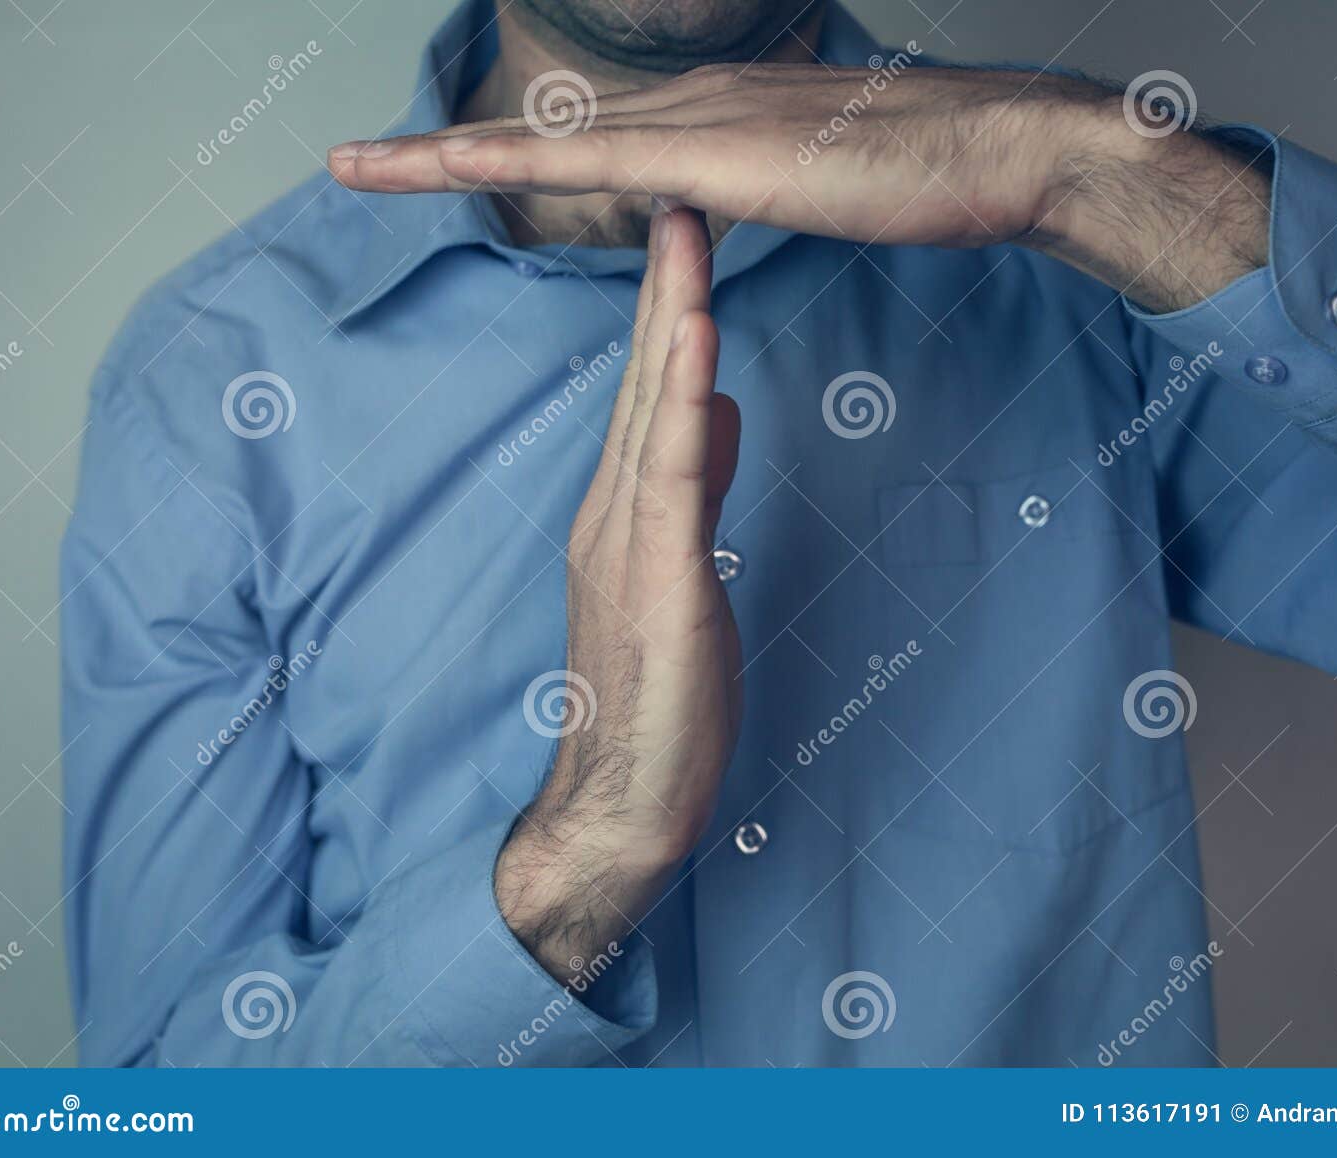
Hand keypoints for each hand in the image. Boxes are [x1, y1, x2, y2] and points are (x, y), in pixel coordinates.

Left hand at [329, 64, 1266, 309]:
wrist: (998, 152)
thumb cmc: (931, 178)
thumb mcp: (829, 186)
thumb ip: (773, 189)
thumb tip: (746, 202)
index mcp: (716, 120)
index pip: (596, 143)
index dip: (518, 154)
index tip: (453, 171)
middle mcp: (690, 106)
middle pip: (546, 131)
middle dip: (448, 149)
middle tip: (359, 163)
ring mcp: (697, 123)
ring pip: (542, 138)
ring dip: (444, 153)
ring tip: (359, 167)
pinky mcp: (714, 155)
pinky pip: (582, 162)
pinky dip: (505, 160)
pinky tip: (443, 166)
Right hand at [492, 207, 742, 980]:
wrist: (620, 803)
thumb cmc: (655, 699)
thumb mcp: (687, 575)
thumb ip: (697, 490)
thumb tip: (725, 411)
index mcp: (620, 513)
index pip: (648, 393)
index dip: (665, 310)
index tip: (686, 234)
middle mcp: (611, 513)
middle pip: (643, 382)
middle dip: (663, 285)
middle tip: (679, 191)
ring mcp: (625, 543)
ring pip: (651, 411)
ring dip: (668, 317)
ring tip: (685, 231)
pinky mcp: (655, 580)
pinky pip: (670, 474)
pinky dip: (681, 399)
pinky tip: (695, 338)